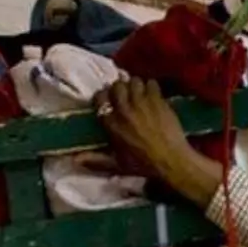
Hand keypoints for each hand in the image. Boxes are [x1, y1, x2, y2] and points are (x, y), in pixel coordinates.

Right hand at [94, 77, 221, 209]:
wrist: (172, 161)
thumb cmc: (144, 165)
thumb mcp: (117, 165)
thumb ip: (96, 160)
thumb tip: (75, 160)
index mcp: (112, 124)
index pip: (100, 99)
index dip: (103, 96)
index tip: (107, 99)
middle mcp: (125, 110)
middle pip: (117, 86)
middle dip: (119, 88)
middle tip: (124, 95)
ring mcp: (142, 103)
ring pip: (134, 81)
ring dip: (135, 86)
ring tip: (138, 94)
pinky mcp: (158, 101)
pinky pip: (151, 84)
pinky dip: (151, 87)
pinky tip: (152, 96)